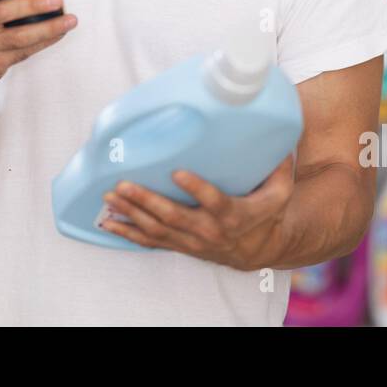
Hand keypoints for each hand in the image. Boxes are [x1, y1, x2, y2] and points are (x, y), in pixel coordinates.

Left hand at [99, 157, 294, 270]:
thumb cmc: (265, 213)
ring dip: (130, 213)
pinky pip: (149, 241)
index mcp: (233, 214)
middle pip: (173, 216)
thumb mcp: (280, 191)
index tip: (178, 172)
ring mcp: (191, 240)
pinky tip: (106, 223)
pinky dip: (126, 233)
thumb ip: (279, 166)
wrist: (257, 250)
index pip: (213, 201)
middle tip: (123, 184)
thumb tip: (280, 136)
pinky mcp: (179, 244)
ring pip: (156, 229)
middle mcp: (208, 230)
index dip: (196, 188)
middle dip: (146, 201)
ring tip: (109, 196)